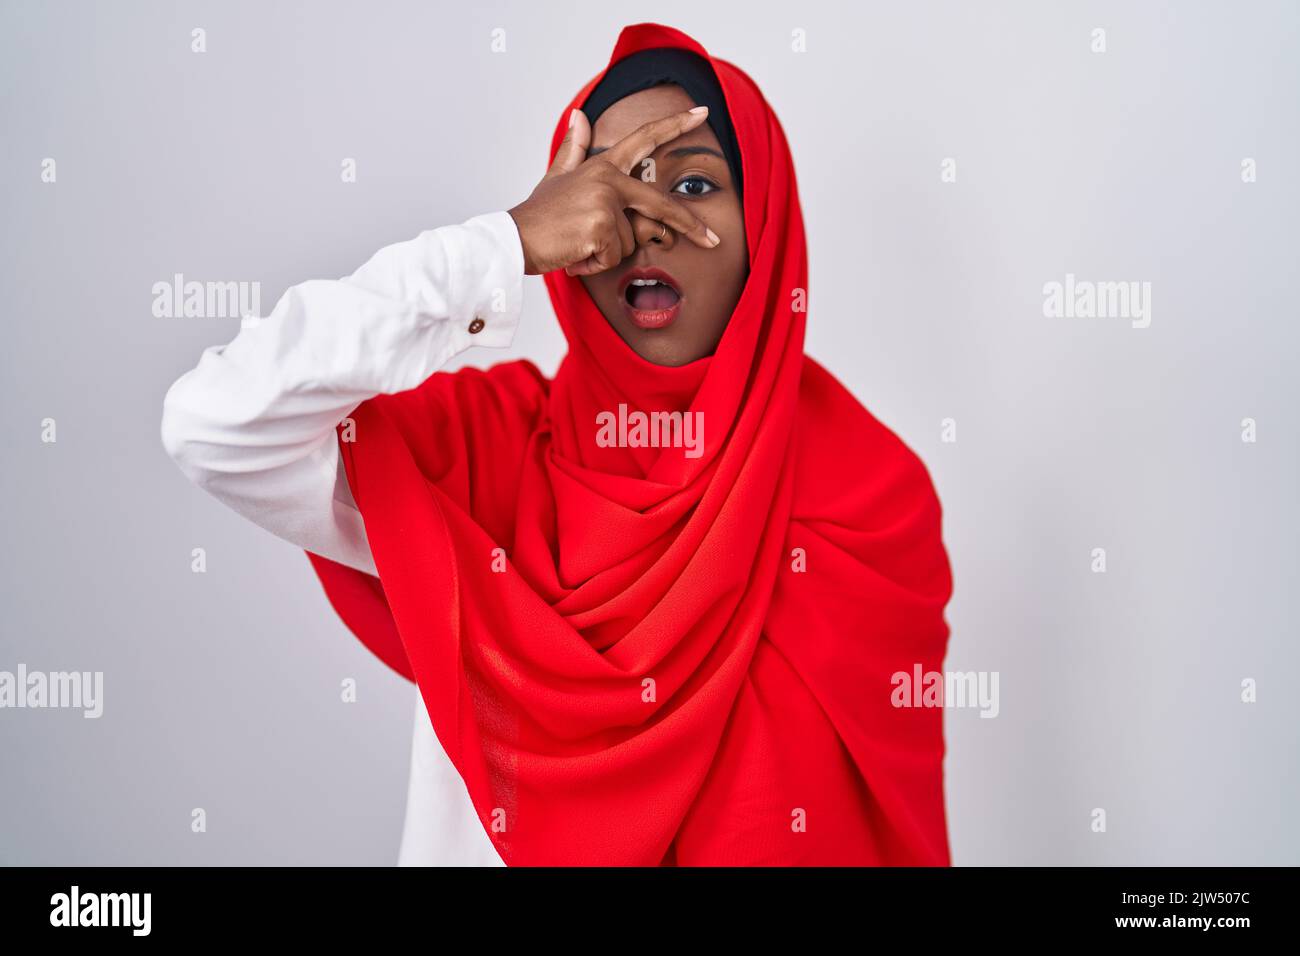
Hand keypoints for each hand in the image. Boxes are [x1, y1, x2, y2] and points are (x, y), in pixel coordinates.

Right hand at [507, 106, 721, 275]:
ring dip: (608, 254)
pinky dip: (596, 264)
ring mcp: (605, 202)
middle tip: (714, 240)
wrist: (514, 240)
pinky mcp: (601, 226)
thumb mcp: (557, 177)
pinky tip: (576, 255)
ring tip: (580, 246)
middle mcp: (608, 178)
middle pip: (660, 204)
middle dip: (690, 225)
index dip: (674, 125)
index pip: (644, 139)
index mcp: (603, 165)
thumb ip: (574, 148)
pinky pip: (615, 256)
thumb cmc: (539, 215)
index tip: (702, 113)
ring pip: (631, 242)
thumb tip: (580, 114)